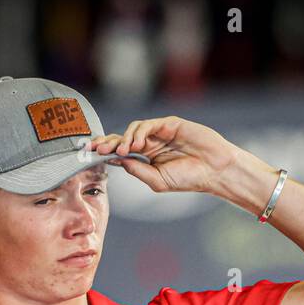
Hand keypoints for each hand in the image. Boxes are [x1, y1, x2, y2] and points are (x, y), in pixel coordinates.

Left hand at [88, 117, 239, 193]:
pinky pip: (147, 125)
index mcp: (147, 158)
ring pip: (133, 129)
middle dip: (106, 142)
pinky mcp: (169, 123)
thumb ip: (137, 170)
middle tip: (94, 147)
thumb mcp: (157, 180)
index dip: (105, 151)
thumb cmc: (189, 178)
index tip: (89, 153)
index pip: (121, 151)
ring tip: (123, 151)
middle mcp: (151, 143)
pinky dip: (139, 133)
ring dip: (124, 139)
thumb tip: (116, 161)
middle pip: (122, 138)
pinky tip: (137, 145)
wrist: (214, 171)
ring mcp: (160, 132)